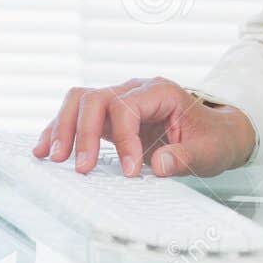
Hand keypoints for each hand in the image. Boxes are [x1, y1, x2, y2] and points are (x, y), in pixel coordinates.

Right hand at [33, 76, 256, 177]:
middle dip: (83, 132)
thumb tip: (159, 164)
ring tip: (52, 157)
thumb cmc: (213, 138)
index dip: (124, 139)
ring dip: (63, 128)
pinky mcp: (109, 117)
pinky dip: (61, 131)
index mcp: (160, 91)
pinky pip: (78, 116)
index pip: (127, 107)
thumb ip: (186, 157)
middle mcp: (135, 90)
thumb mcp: (209, 152)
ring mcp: (120, 101)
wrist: (216, 131)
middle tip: (82, 168)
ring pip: (80, 101)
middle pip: (95, 98)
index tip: (129, 172)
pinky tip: (46, 150)